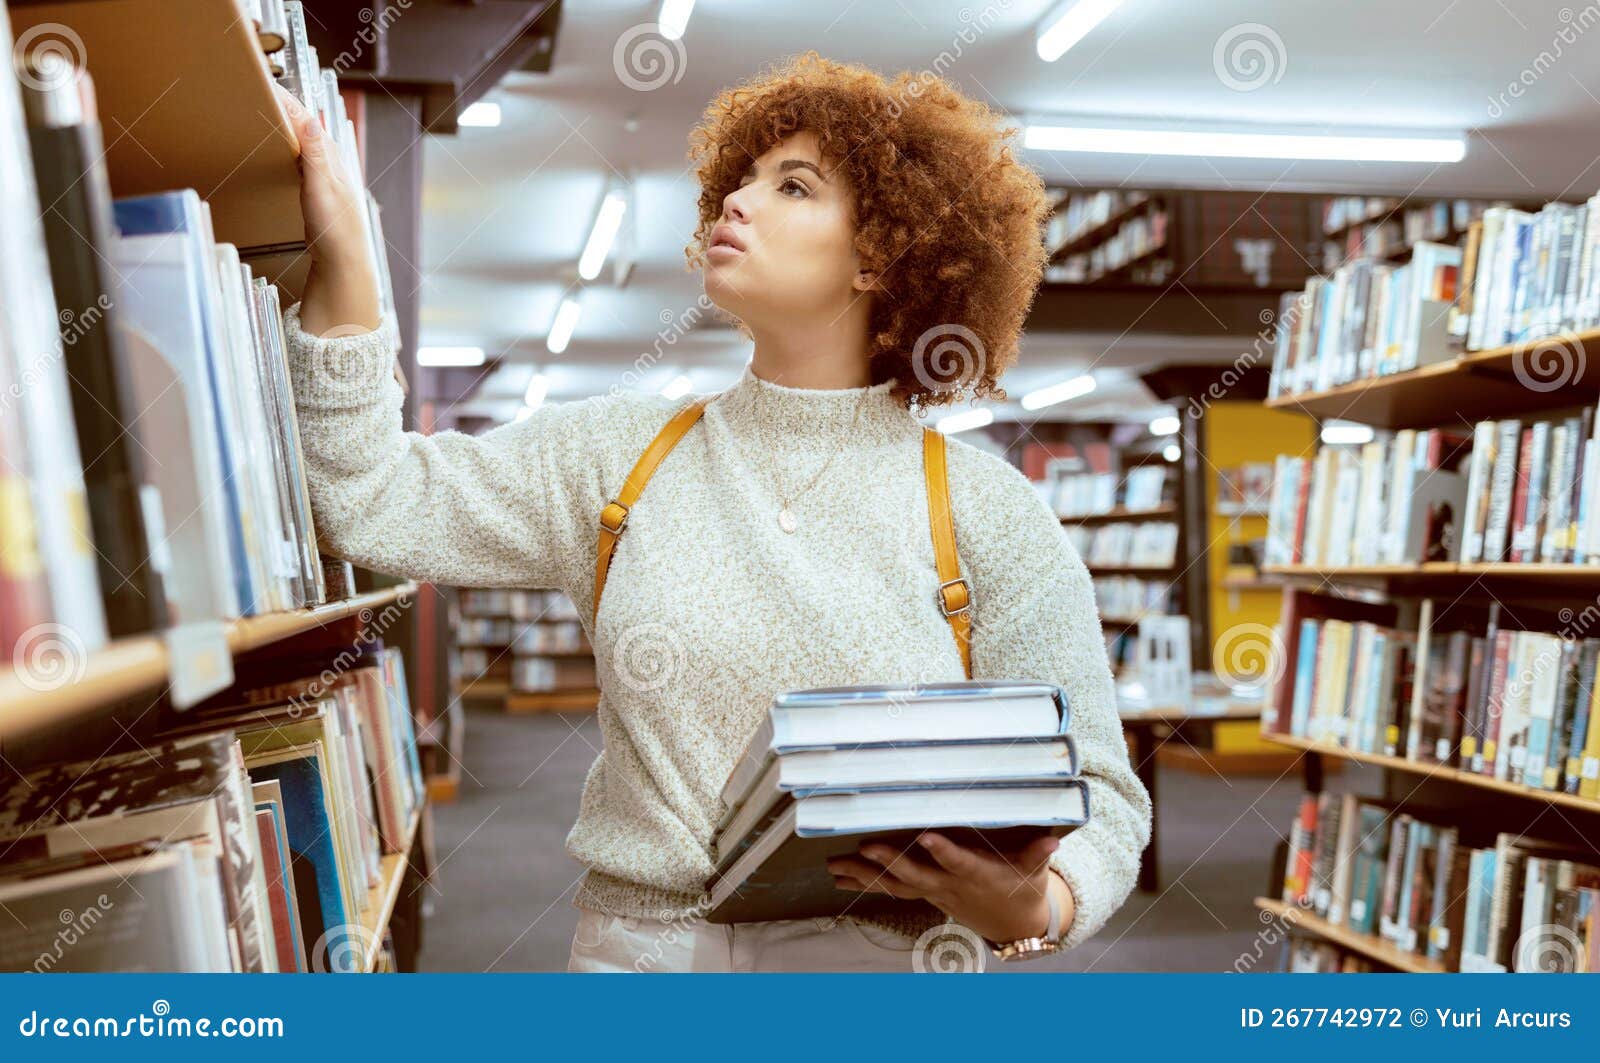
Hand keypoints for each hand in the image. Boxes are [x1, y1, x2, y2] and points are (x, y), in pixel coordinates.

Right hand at [274, 82, 381, 335]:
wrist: (343, 261)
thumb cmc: (335, 228)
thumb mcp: (322, 188)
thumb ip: (315, 154)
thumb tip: (310, 120)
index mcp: (330, 155)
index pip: (302, 116)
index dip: (282, 98)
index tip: (260, 80)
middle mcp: (329, 160)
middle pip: (301, 124)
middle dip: (281, 105)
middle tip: (254, 89)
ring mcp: (323, 174)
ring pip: (300, 139)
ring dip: (282, 124)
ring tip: (261, 110)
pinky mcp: (316, 188)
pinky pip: (298, 156)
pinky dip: (284, 145)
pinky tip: (275, 148)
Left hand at [826, 830, 1073, 943]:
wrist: (1014, 923)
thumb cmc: (1024, 887)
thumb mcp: (1035, 870)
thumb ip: (1039, 853)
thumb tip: (1053, 841)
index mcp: (977, 875)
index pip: (959, 862)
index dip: (943, 852)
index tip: (926, 837)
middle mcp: (950, 886)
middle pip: (917, 876)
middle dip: (891, 862)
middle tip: (866, 847)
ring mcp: (934, 892)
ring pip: (897, 885)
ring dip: (865, 876)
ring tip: (835, 865)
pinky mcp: (925, 894)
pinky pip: (891, 889)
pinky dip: (865, 882)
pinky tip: (840, 876)